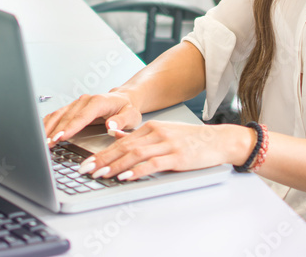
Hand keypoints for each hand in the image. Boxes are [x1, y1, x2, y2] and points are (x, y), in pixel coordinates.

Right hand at [42, 92, 142, 144]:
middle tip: (46, 144)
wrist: (124, 99)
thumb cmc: (126, 108)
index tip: (60, 137)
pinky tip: (42, 133)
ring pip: (58, 115)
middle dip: (55, 131)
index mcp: (98, 102)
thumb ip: (121, 121)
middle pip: (66, 116)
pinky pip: (57, 115)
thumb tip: (111, 126)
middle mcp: (85, 101)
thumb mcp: (131, 115)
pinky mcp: (72, 108)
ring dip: (48, 128)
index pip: (81, 116)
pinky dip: (48, 124)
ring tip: (41, 141)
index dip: (70, 127)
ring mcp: (76, 104)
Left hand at [71, 121, 253, 181]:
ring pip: (135, 154)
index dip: (102, 152)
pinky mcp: (177, 157)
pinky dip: (138, 170)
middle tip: (86, 170)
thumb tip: (116, 135)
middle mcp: (157, 133)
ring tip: (101, 174)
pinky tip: (127, 176)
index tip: (87, 163)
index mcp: (152, 127)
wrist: (219, 140)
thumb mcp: (164, 132)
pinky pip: (153, 164)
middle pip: (124, 147)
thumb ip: (140, 135)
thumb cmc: (192, 140)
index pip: (121, 141)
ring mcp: (167, 144)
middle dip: (102, 159)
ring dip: (115, 165)